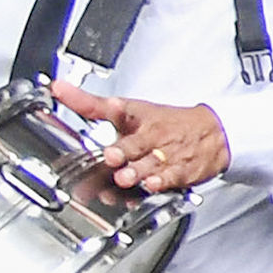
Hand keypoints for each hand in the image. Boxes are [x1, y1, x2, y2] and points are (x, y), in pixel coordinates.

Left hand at [50, 81, 229, 196]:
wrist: (214, 133)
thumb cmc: (166, 123)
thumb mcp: (131, 109)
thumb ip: (90, 104)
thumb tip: (58, 88)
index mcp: (138, 118)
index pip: (123, 111)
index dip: (115, 108)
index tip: (111, 105)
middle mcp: (151, 136)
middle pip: (135, 144)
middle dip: (123, 150)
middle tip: (112, 155)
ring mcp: (166, 155)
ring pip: (149, 164)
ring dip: (137, 171)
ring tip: (125, 176)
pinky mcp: (180, 171)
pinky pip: (170, 178)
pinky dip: (161, 183)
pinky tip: (152, 185)